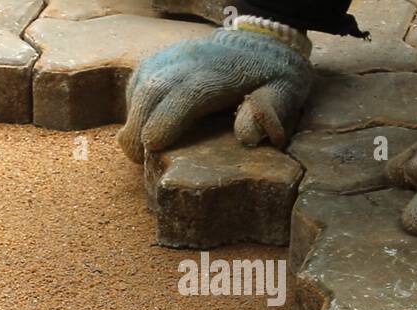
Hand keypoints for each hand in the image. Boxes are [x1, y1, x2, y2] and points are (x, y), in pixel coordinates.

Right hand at [118, 26, 312, 162]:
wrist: (260, 46)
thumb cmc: (272, 79)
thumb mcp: (284, 94)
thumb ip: (269, 113)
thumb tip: (247, 137)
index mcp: (224, 72)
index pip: (189, 92)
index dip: (167, 118)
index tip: (152, 145)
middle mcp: (193, 59)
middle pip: (156, 86)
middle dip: (140, 123)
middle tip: (136, 157)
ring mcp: (175, 56)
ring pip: (143, 81)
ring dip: (133, 115)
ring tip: (132, 148)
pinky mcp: (163, 59)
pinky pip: (140, 79)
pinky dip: (134, 104)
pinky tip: (136, 125)